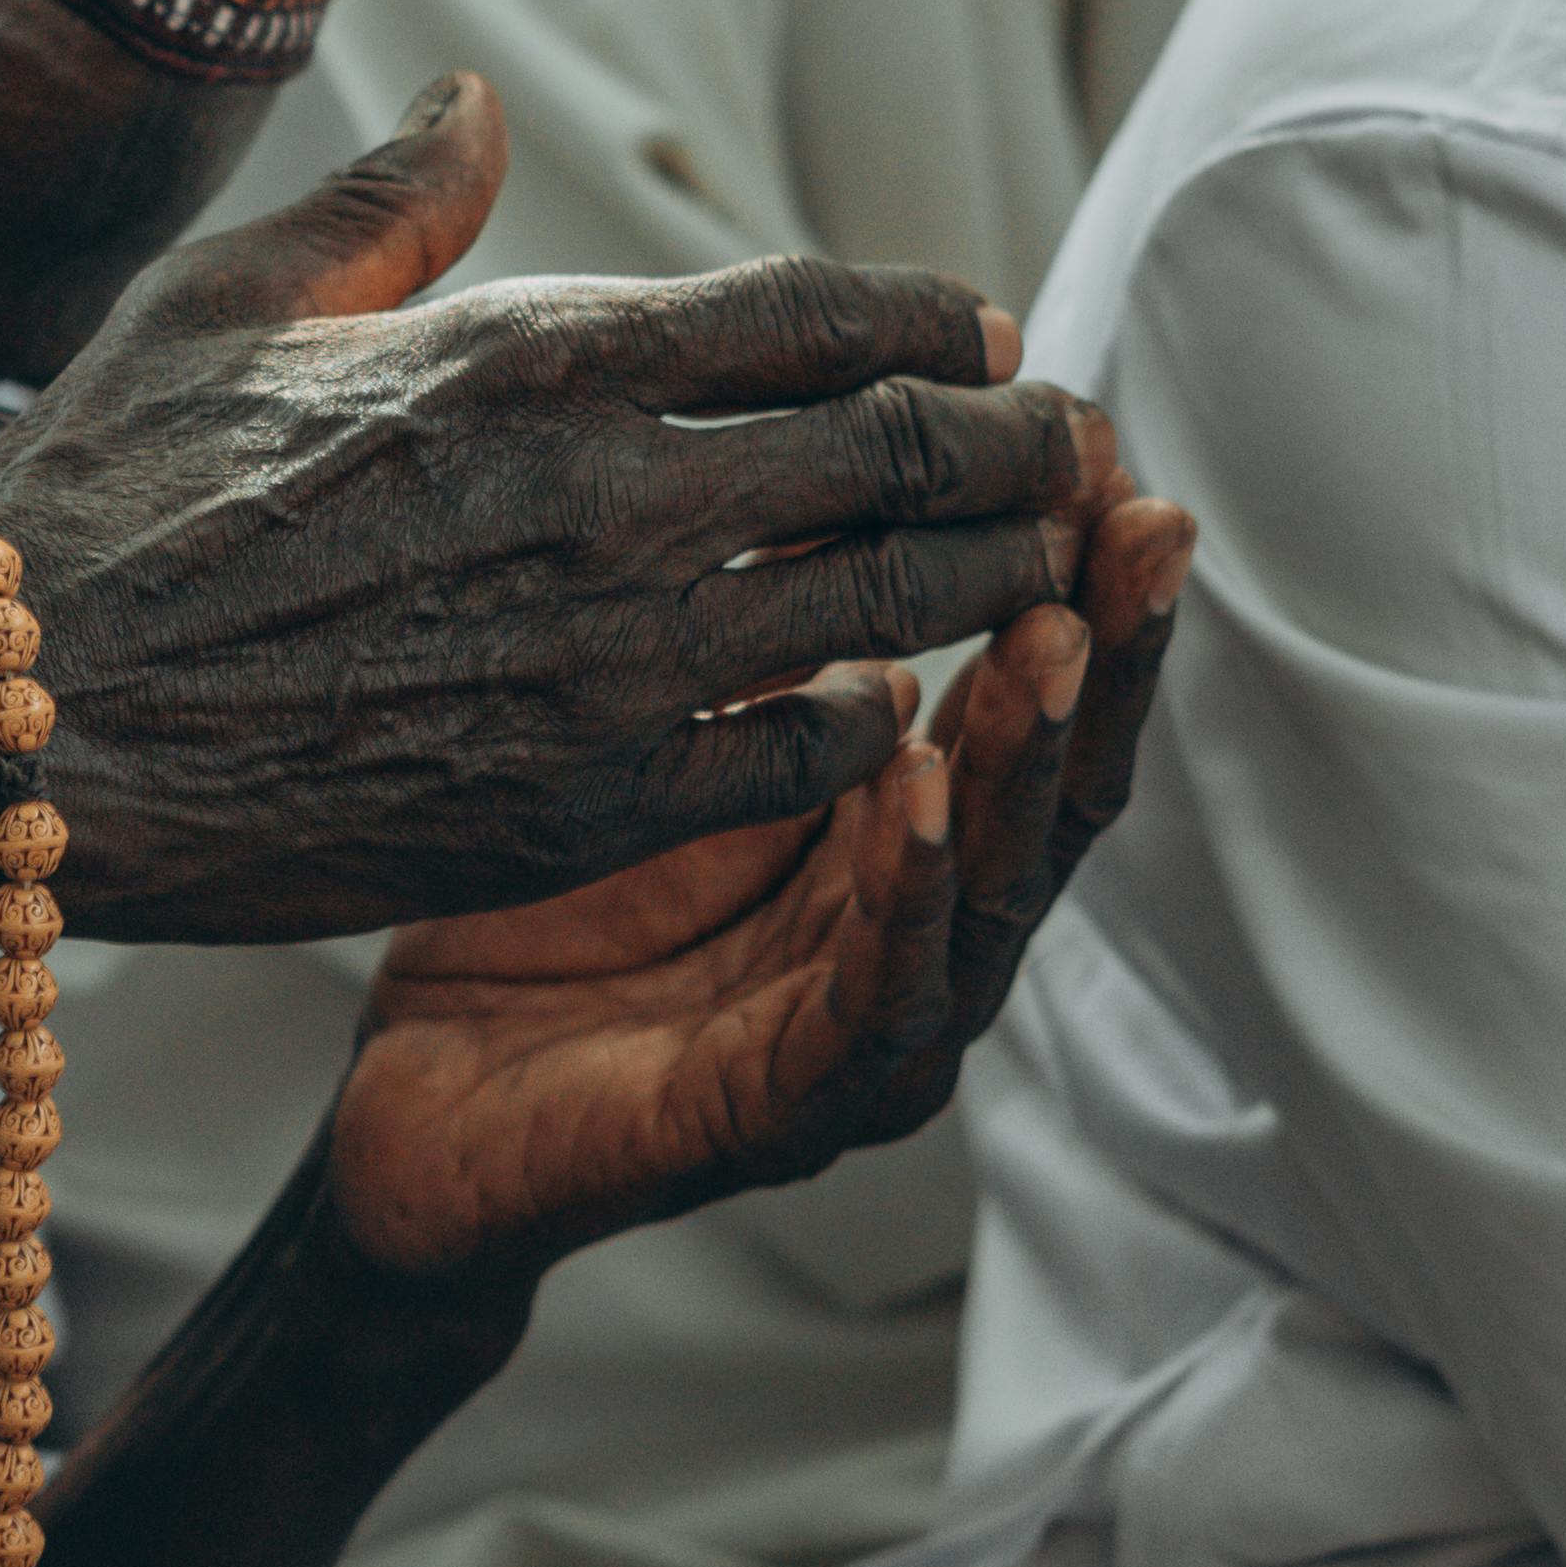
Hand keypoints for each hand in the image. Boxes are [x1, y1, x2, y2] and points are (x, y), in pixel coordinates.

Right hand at [0, 78, 1111, 942]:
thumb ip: (389, 201)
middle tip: (1067, 451)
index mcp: (539, 349)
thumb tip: (474, 104)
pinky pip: (805, 757)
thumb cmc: (101, 495)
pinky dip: (876, 725)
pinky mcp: (583, 805)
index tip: (983, 334)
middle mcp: (608, 494)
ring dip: (989, 583)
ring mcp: (610, 661)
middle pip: (905, 454)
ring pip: (893, 607)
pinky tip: (891, 705)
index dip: (939, 318)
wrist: (2, 715)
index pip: (829, 309)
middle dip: (1017, 446)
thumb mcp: (233, 299)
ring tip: (1038, 570)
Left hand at [321, 486, 1190, 1289]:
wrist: (420, 1116)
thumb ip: (769, 645)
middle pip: (1055, 782)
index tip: (1109, 450)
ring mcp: (867, 1031)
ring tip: (1055, 632)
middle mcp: (917, 933)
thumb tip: (843, 474)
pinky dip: (906, 895)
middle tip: (1146, 518)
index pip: (1027, 698)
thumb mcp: (666, 745)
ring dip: (1029, 756)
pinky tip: (913, 783)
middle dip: (1109, 647)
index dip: (1079, 579)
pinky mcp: (785, 1108)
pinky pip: (874, 998)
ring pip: (997, 889)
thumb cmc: (542, 922)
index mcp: (898, 838)